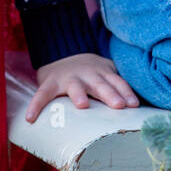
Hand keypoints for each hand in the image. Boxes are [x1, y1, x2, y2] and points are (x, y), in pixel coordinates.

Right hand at [25, 53, 140, 120]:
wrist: (62, 52)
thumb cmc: (90, 72)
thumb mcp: (106, 73)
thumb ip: (118, 87)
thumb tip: (139, 109)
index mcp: (103, 72)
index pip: (118, 82)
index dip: (126, 92)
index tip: (133, 105)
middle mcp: (88, 74)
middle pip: (101, 84)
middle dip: (110, 94)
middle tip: (119, 105)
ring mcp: (68, 77)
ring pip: (75, 87)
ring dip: (79, 94)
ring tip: (83, 105)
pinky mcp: (50, 83)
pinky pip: (42, 95)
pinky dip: (36, 105)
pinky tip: (31, 118)